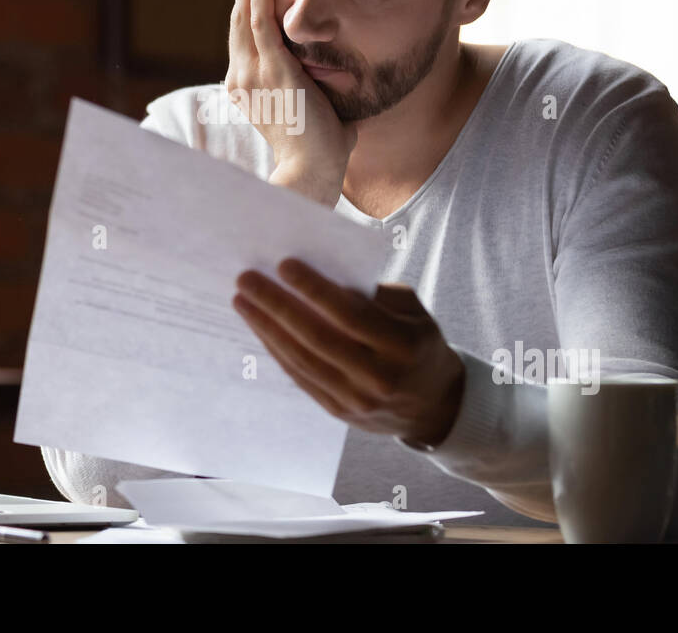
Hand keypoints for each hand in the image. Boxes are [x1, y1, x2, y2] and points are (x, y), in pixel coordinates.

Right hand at [226, 0, 357, 205]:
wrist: (313, 171)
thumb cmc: (321, 150)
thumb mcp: (315, 111)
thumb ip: (321, 92)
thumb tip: (343, 81)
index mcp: (247, 88)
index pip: (244, 38)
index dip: (248, 6)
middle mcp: (242, 77)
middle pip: (238, 19)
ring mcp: (253, 73)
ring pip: (245, 14)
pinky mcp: (271, 69)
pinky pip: (260, 21)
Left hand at [232, 258, 465, 445]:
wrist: (433, 405)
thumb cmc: (418, 343)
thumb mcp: (413, 311)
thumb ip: (374, 294)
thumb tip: (322, 274)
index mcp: (403, 345)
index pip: (351, 315)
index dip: (315, 290)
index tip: (284, 265)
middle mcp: (379, 377)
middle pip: (318, 337)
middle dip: (277, 306)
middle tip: (247, 280)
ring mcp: (357, 400)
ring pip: (302, 360)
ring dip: (267, 328)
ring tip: (243, 300)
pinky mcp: (339, 412)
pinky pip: (300, 377)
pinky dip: (276, 350)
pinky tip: (259, 328)